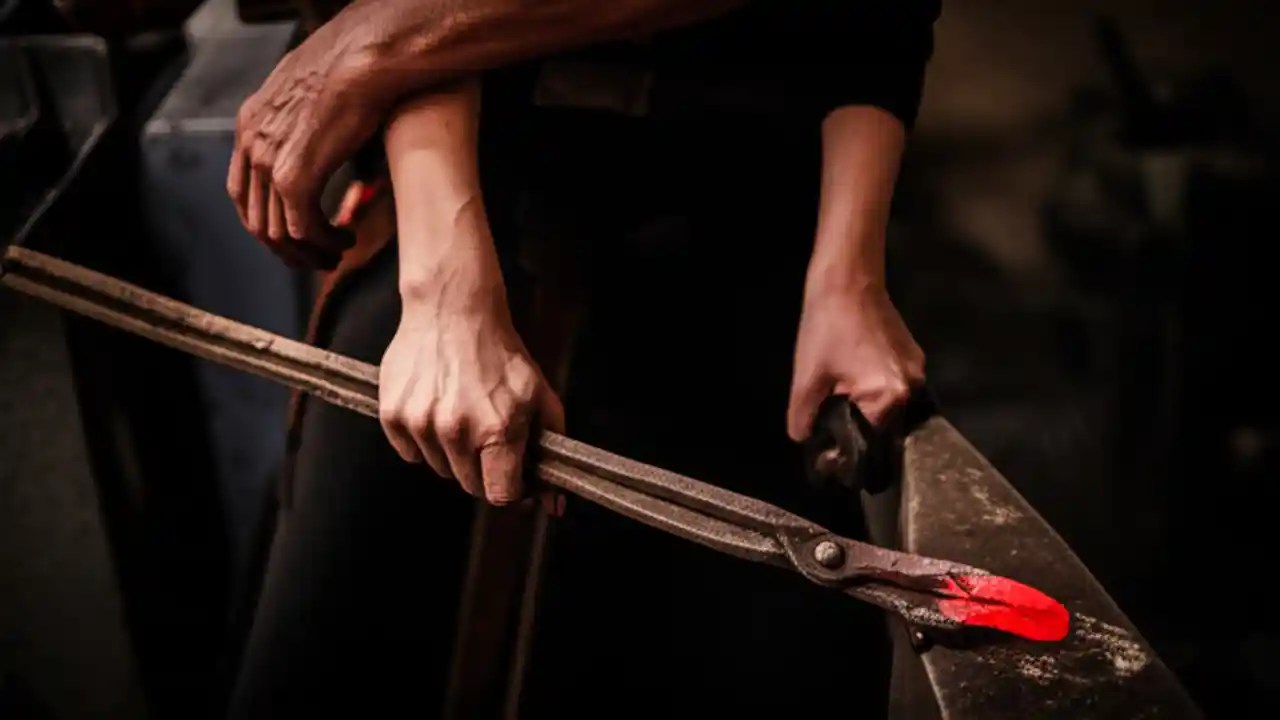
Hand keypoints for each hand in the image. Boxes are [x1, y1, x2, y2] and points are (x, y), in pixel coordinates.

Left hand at [226, 14, 380, 267]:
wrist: (360, 61)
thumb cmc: (348, 67)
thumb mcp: (308, 91)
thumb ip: (299, 117)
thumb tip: (318, 133)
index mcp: (249, 125)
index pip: (241, 193)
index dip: (266, 222)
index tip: (293, 235)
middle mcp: (251, 146)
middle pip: (256, 221)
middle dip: (286, 249)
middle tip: (315, 257)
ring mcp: (270, 163)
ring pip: (279, 232)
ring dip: (308, 252)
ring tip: (335, 255)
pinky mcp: (296, 178)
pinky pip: (304, 229)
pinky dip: (325, 243)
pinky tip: (345, 240)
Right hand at [379, 284, 564, 505]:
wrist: (452, 309)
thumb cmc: (499, 353)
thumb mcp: (539, 396)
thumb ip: (550, 449)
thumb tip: (554, 506)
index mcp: (497, 430)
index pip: (500, 494)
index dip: (510, 489)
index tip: (511, 473)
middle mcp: (456, 432)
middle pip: (469, 484)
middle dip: (483, 467)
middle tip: (486, 434)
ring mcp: (421, 424)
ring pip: (439, 468)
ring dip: (452, 453)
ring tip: (461, 413)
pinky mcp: (393, 415)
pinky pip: (410, 453)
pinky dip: (423, 440)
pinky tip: (436, 407)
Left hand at [787, 278, 924, 440]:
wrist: (848, 279)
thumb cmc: (825, 326)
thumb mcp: (805, 378)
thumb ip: (804, 417)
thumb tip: (804, 440)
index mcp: (891, 393)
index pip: (869, 438)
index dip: (845, 444)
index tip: (826, 443)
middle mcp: (914, 386)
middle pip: (882, 423)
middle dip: (855, 422)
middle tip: (830, 410)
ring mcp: (918, 370)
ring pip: (887, 405)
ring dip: (864, 405)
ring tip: (840, 389)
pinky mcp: (914, 357)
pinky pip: (894, 386)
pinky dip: (873, 388)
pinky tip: (852, 374)